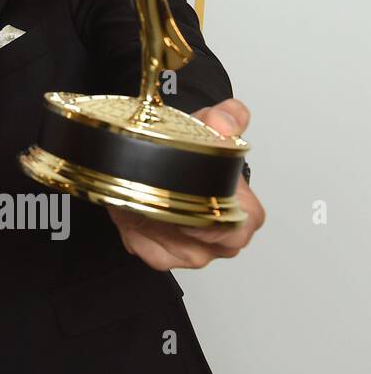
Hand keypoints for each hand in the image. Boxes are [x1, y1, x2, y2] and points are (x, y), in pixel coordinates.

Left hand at [108, 98, 264, 269]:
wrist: (167, 161)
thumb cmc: (198, 152)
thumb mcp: (210, 126)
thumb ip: (225, 117)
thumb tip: (225, 124)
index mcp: (243, 215)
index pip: (238, 232)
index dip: (215, 228)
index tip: (191, 212)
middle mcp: (219, 239)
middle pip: (201, 248)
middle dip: (173, 228)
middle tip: (153, 206)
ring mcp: (192, 251)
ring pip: (168, 253)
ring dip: (148, 229)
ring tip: (137, 204)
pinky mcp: (165, 255)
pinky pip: (147, 252)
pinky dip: (134, 235)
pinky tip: (131, 216)